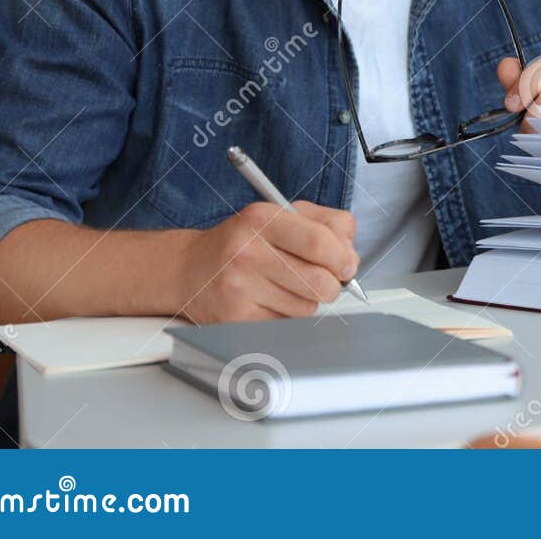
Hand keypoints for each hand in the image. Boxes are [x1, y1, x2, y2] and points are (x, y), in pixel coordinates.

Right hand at [175, 200, 357, 322]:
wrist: (190, 268)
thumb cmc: (243, 241)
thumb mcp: (280, 215)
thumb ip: (324, 224)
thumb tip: (350, 254)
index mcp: (262, 219)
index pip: (319, 242)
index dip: (343, 258)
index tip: (347, 265)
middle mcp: (247, 251)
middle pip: (318, 281)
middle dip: (332, 285)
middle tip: (326, 281)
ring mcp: (239, 287)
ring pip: (306, 307)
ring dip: (308, 301)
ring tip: (288, 287)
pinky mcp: (235, 318)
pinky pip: (286, 325)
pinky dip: (287, 317)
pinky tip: (270, 301)